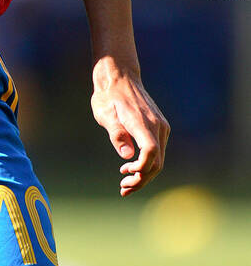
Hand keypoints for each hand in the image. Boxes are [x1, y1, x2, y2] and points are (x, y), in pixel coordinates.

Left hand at [90, 71, 169, 196]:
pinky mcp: (159, 127)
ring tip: (125, 183)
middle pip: (157, 162)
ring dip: (144, 175)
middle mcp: (157, 126)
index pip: (151, 153)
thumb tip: (127, 156)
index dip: (141, 169)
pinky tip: (131, 168)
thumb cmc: (108, 96)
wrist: (120, 77)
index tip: (125, 175)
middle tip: (123, 188)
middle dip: (141, 179)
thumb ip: (116, 134)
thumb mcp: (105, 115)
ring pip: (159, 159)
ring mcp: (161, 126)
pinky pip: (157, 151)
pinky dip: (147, 164)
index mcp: (143, 123)